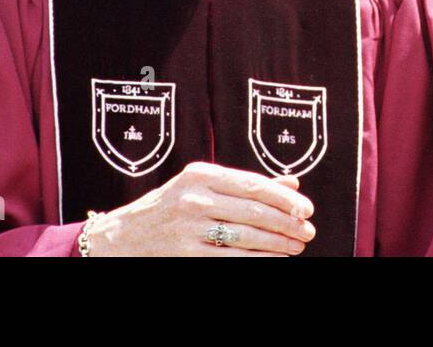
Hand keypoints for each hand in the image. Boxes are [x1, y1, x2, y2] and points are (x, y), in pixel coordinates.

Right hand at [82, 161, 315, 255]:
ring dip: (278, 243)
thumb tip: (292, 183)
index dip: (285, 198)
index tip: (306, 208)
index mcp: (201, 174)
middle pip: (254, 211)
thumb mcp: (203, 185)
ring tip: (296, 246)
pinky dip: (259, 259)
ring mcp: (189, 228)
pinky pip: (232, 258)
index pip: (254, 185)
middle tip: (307, 230)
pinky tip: (275, 258)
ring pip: (246, 236)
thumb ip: (246, 184)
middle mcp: (194, 198)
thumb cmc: (170, 206)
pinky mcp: (187, 254)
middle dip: (287, 223)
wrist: (124, 236)